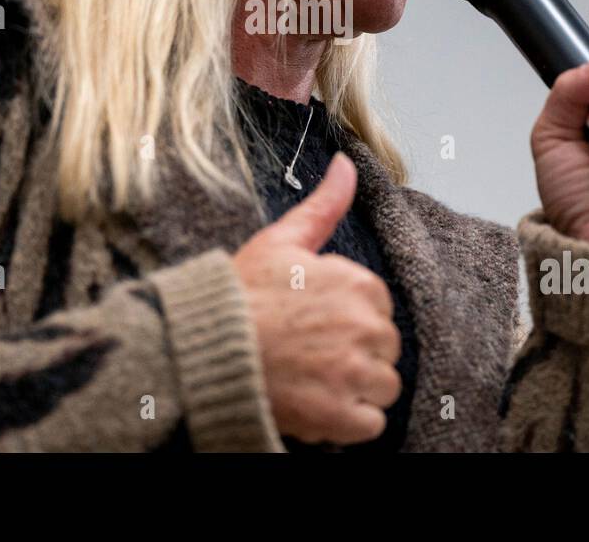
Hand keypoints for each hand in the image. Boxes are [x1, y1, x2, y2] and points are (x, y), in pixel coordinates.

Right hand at [232, 153, 402, 444]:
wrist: (204, 348)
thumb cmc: (240, 294)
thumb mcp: (282, 240)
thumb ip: (324, 205)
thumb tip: (347, 163)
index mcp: (359, 282)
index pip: (378, 307)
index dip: (347, 316)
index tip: (314, 322)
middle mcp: (365, 326)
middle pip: (384, 348)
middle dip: (354, 353)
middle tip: (309, 352)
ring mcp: (354, 372)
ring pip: (382, 386)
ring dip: (353, 389)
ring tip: (312, 378)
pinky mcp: (341, 415)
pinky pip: (370, 424)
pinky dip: (346, 422)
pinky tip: (315, 404)